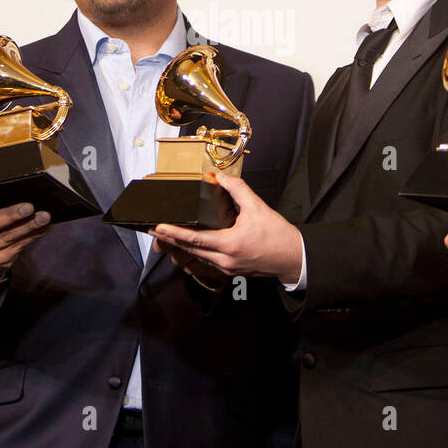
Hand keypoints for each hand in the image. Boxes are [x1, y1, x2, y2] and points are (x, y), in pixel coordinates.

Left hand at [151, 173, 302, 283]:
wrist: (294, 258)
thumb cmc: (279, 236)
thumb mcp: (258, 208)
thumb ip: (238, 189)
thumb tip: (220, 176)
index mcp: (230, 244)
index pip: (195, 239)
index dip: (174, 232)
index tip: (159, 226)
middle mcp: (225, 260)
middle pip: (190, 250)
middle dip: (170, 239)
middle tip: (153, 229)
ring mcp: (227, 268)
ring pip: (197, 257)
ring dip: (181, 246)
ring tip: (166, 235)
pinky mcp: (230, 270)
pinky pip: (206, 261)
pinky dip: (195, 251)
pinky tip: (189, 244)